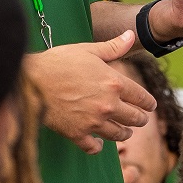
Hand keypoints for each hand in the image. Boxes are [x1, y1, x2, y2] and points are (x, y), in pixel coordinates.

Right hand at [23, 31, 156, 154]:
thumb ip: (114, 47)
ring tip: (126, 132)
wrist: (32, 80)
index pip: (141, 97)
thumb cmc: (59, 61)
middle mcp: (108, 105)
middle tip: (141, 120)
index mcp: (115, 83)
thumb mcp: (88, 49)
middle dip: (140, 119)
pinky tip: (99, 144)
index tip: (151, 106)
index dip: (149, 103)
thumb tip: (132, 35)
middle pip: (134, 118)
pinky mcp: (77, 134)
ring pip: (118, 135)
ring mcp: (93, 122)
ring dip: (125, 133)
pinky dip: (98, 147)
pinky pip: (94, 147)